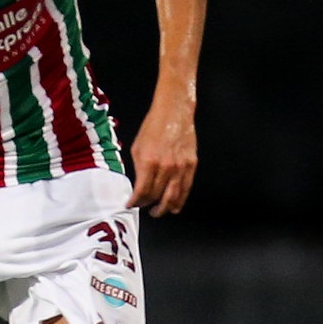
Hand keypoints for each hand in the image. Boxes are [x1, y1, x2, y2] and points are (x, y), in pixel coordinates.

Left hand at [128, 97, 196, 216]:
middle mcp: (166, 167)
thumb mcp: (137, 147)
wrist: (174, 112)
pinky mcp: (191, 165)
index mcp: (149, 162)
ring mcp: (180, 167)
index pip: (142, 191)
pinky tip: (174, 206)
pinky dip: (180, 200)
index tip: (131, 204)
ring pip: (173, 197)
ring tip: (157, 212)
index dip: (135, 202)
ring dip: (164, 208)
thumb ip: (138, 168)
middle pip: (156, 196)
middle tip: (143, 208)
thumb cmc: (154, 126)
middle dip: (147, 205)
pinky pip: (186, 188)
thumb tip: (138, 185)